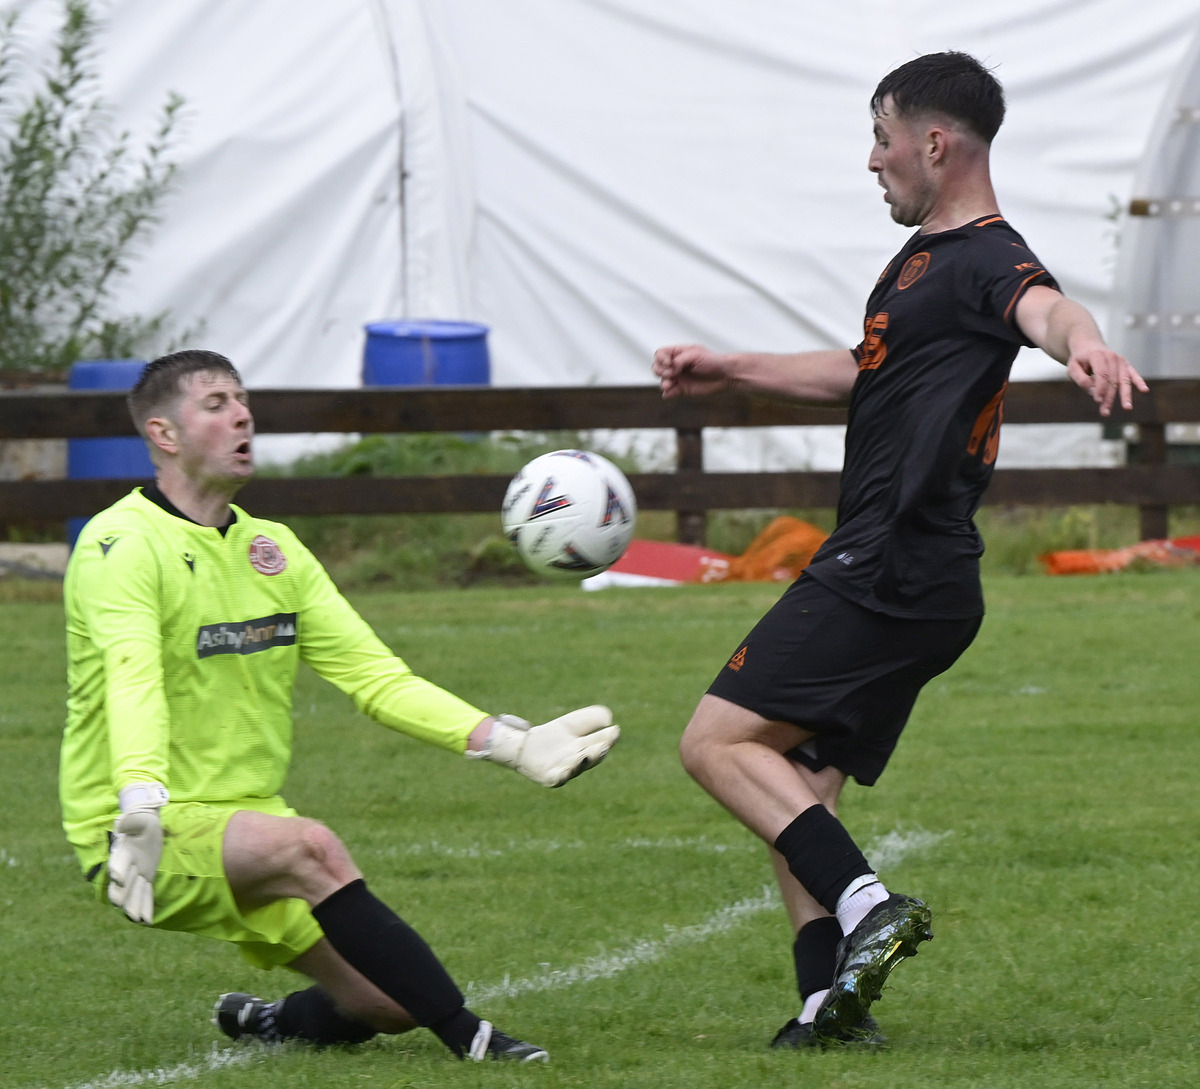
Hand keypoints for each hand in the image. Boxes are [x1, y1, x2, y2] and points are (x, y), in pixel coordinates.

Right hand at [107, 782, 167, 923]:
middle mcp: (126, 867)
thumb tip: (120, 823)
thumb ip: (131, 822)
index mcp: (122, 852)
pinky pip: (145, 894)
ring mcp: (136, 874)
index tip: (118, 878)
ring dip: (133, 905)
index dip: (117, 870)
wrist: (147, 826)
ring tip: (135, 918)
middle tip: (120, 905)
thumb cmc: (142, 821)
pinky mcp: (146, 878)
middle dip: (121, 894)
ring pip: (133, 893)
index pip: (118, 862)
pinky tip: (147, 920)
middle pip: (122, 883)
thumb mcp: (140, 818)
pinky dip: (145, 906)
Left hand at [472, 706, 619, 786]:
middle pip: (591, 757)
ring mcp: (565, 770)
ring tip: (586, 755)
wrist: (527, 747)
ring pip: (576, 768)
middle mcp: (579, 762)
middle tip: (604, 744)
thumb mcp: (572, 724)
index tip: (615, 730)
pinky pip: (558, 778)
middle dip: (597, 752)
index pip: (601, 743)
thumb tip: (608, 719)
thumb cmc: (553, 737)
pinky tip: (566, 770)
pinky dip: (563, 775)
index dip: (609, 738)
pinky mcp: (550, 777)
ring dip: (582, 762)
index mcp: (588, 749)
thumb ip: (590, 719)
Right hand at [653, 344, 733, 398]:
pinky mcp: (682, 390)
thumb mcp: (695, 355)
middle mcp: (676, 365)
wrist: (725, 375)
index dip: (660, 358)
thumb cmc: (712, 361)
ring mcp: (678, 378)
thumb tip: (669, 370)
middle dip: (660, 370)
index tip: (669, 363)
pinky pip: (669, 393)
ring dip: (663, 382)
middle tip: (671, 374)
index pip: (660, 354)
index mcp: (678, 353)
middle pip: (657, 367)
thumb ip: (679, 361)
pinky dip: (667, 393)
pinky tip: (670, 392)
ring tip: (669, 384)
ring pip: (661, 380)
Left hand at [1066, 345, 1148, 416]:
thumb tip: (1093, 391)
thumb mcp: (1073, 368)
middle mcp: (1112, 357)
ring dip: (1125, 395)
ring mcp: (1120, 361)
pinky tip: (1144, 390)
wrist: (1089, 347)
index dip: (1101, 388)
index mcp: (1098, 355)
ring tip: (1127, 408)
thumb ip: (1081, 379)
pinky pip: (1133, 374)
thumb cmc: (1080, 361)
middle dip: (1109, 397)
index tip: (1098, 401)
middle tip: (1105, 412)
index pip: (1102, 374)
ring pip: (1123, 380)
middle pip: (1112, 380)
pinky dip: (1139, 381)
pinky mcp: (1126, 365)